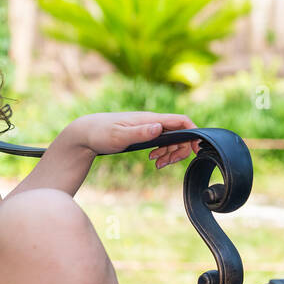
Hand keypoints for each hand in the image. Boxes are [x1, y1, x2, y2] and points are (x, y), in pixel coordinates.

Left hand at [68, 112, 201, 167]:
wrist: (86, 133)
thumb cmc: (100, 133)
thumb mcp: (119, 136)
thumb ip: (140, 133)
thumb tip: (159, 128)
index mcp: (150, 119)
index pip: (182, 121)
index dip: (194, 133)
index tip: (197, 150)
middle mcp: (153, 121)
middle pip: (181, 133)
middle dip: (180, 150)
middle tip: (165, 163)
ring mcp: (149, 127)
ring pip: (172, 139)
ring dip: (171, 153)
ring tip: (157, 165)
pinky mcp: (144, 134)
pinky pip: (163, 142)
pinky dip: (163, 153)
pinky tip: (154, 161)